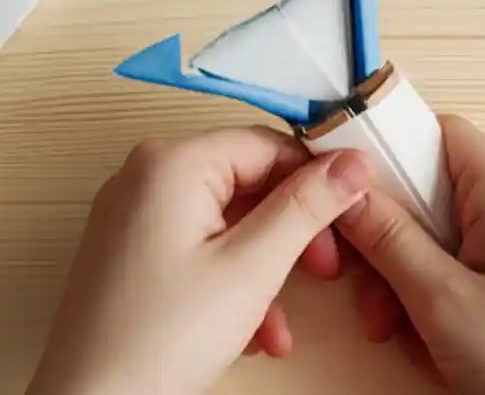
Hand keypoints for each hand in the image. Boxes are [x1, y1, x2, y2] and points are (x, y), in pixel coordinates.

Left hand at [26, 127, 370, 394]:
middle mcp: (145, 176)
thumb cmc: (156, 340)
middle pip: (248, 182)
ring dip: (266, 269)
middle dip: (291, 233)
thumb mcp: (252, 268)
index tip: (352, 209)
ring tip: (279, 325)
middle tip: (324, 270)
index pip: (268, 144)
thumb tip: (350, 164)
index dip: (316, 178)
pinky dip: (232, 282)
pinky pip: (200, 248)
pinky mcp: (132, 253)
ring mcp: (134, 216)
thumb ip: (305, 208)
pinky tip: (251, 333)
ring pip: (228, 223)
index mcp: (171, 163)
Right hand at [338, 116, 484, 394]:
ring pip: (449, 240)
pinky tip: (443, 350)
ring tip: (411, 339)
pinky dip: (447, 302)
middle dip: (394, 243)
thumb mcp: (442, 303)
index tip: (349, 195)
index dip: (387, 152)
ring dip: (414, 284)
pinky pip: (475, 272)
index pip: (438, 131)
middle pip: (436, 194)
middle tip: (376, 301)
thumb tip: (348, 190)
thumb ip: (389, 238)